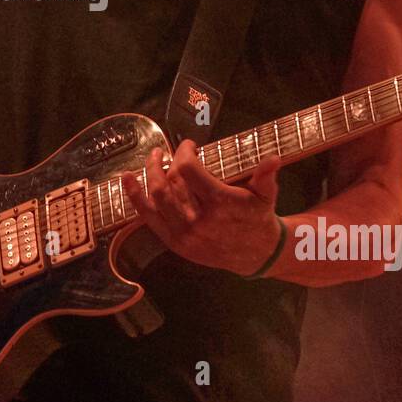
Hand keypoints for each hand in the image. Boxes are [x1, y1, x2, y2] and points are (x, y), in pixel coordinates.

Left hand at [123, 139, 284, 276]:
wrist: (254, 255)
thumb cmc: (258, 219)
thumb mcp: (266, 196)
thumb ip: (266, 176)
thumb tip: (273, 158)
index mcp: (220, 204)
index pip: (189, 170)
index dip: (184, 152)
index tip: (189, 146)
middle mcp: (199, 220)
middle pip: (167, 184)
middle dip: (162, 162)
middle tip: (165, 151)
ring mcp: (184, 233)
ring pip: (156, 199)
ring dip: (149, 174)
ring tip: (152, 159)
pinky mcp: (175, 242)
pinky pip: (149, 218)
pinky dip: (135, 197)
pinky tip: (128, 179)